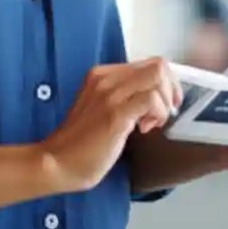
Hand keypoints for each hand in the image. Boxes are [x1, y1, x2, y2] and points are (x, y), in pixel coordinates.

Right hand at [40, 57, 182, 192]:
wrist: (56, 163)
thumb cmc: (80, 144)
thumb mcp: (102, 110)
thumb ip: (123, 98)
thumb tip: (154, 97)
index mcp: (102, 75)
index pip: (149, 64)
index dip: (164, 84)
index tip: (163, 106)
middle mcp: (106, 78)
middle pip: (158, 65)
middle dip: (171, 89)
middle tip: (164, 113)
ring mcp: (110, 93)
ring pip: (158, 76)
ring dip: (164, 103)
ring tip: (149, 124)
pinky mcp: (115, 112)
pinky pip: (152, 99)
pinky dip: (158, 113)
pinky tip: (144, 128)